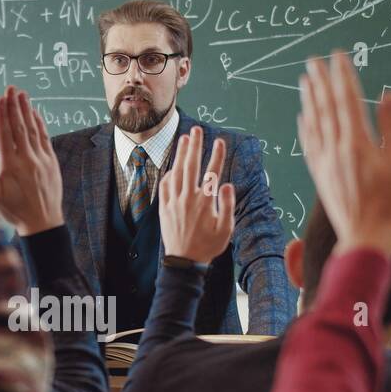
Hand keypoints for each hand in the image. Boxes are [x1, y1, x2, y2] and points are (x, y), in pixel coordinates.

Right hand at [0, 87, 63, 235]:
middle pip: (20, 127)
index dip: (2, 115)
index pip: (5, 135)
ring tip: (22, 94)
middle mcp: (27, 160)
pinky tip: (35, 113)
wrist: (43, 223)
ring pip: (33, 130)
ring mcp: (41, 160)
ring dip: (27, 110)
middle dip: (15, 106)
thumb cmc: (16, 211)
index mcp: (11, 166)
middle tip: (11, 88)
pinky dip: (40, 124)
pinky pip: (45, 139)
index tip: (0, 99)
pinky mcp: (51, 162)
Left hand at [159, 126, 234, 263]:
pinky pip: (164, 185)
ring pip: (176, 172)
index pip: (212, 172)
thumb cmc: (207, 246)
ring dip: (180, 154)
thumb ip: (227, 205)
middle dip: (194, 145)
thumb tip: (227, 184)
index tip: (220, 141)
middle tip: (196, 129)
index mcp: (205, 202)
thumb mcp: (225, 229)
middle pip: (191, 165)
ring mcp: (174, 202)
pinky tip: (173, 166)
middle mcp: (188, 198)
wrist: (184, 262)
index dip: (217, 155)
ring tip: (184, 138)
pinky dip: (169, 173)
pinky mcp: (164, 208)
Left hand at [297, 52, 390, 258]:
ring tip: (305, 80)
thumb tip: (388, 95)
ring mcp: (325, 162)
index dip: (342, 76)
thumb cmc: (390, 203)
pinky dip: (305, 128)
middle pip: (326, 108)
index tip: (337, 56)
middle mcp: (336, 149)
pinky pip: (309, 145)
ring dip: (309, 100)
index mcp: (357, 142)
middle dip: (320, 81)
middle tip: (313, 60)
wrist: (366, 237)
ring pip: (314, 124)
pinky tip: (302, 118)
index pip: (348, 100)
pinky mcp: (319, 175)